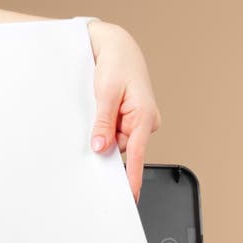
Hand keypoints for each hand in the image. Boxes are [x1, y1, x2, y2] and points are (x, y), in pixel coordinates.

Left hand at [88, 22, 160, 200]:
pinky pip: (117, 132)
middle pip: (123, 149)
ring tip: (100, 108)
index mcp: (144, 116)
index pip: (137, 154)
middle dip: (108, 146)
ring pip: (118, 141)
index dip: (133, 178)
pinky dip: (107, 129)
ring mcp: (139, 121)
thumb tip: (101, 148)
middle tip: (96, 129)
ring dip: (105, 133)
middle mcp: (146, 121)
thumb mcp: (106, 94)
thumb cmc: (116, 63)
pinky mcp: (132, 119)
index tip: (130, 196)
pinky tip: (103, 114)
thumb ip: (103, 123)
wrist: (117, 45)